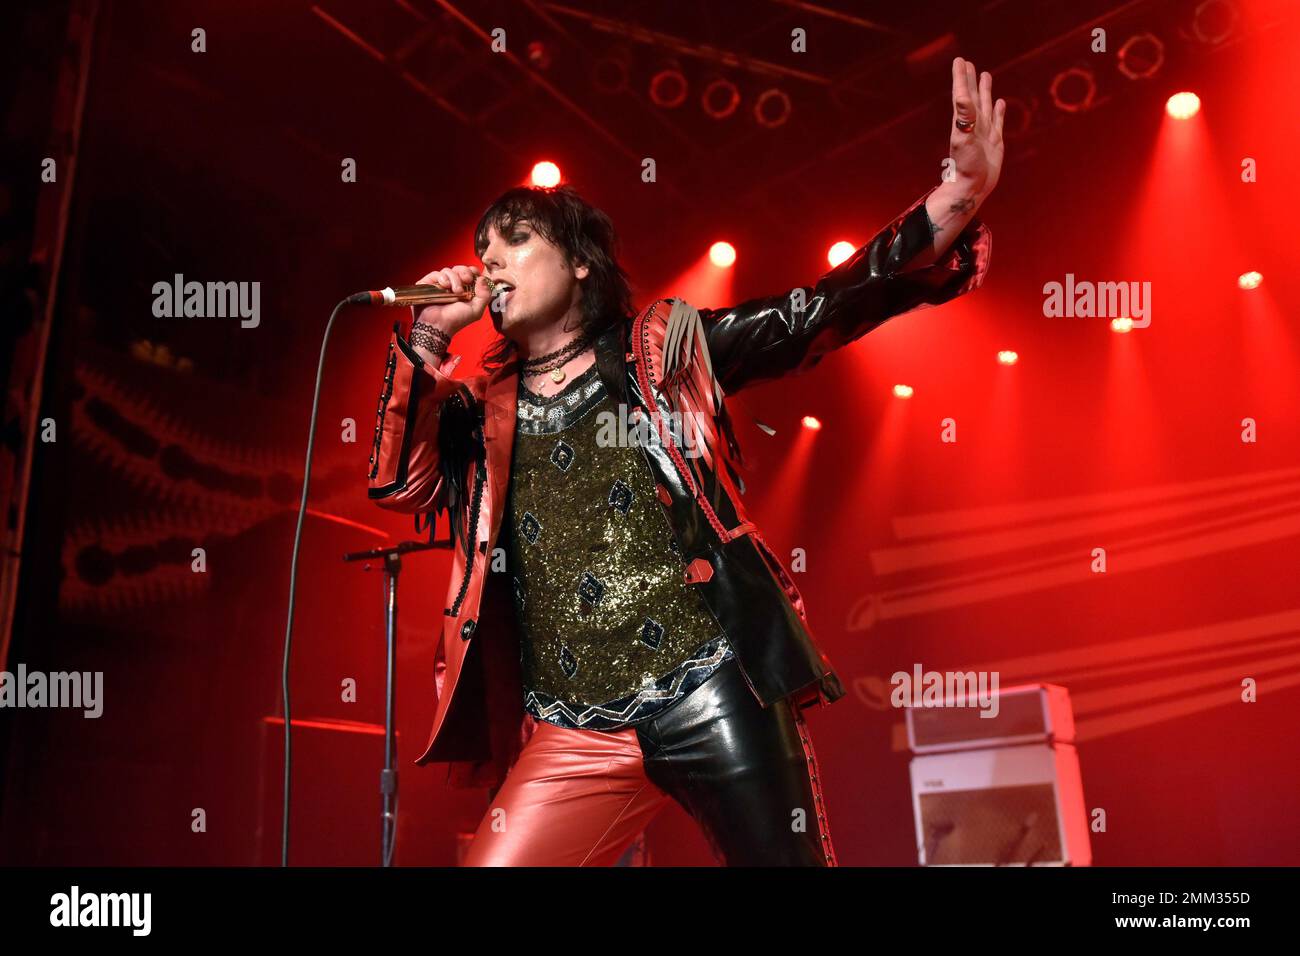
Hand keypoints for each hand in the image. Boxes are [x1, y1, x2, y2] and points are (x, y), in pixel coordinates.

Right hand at [412, 264, 492, 335]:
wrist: (439, 326)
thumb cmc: (456, 320)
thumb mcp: (476, 310)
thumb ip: (485, 295)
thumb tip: (482, 278)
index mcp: (465, 289)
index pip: (470, 272)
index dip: (473, 271)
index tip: (475, 276)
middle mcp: (452, 285)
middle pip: (460, 268)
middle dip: (465, 272)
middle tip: (467, 280)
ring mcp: (440, 285)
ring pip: (448, 270)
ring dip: (454, 278)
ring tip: (455, 291)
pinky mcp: (428, 284)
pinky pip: (435, 274)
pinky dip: (442, 278)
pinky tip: (445, 286)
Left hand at [948, 56, 1004, 201]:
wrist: (972, 187)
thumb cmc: (965, 165)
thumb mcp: (963, 138)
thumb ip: (964, 116)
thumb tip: (961, 94)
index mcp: (963, 121)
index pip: (961, 94)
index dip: (961, 77)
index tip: (959, 61)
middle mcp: (973, 124)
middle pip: (972, 96)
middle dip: (970, 80)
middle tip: (968, 63)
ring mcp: (984, 132)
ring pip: (985, 106)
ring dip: (984, 91)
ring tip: (985, 75)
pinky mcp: (995, 141)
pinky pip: (997, 121)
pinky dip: (998, 110)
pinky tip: (999, 102)